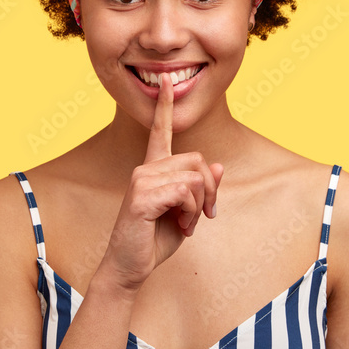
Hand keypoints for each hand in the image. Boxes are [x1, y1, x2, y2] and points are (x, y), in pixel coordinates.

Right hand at [98, 74, 222, 290]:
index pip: (161, 131)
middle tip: (204, 215)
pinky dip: (191, 212)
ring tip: (187, 223)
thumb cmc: (155, 241)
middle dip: (210, 190)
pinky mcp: (142, 195)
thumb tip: (217, 165)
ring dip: (199, 206)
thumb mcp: (187, 213)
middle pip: (197, 160)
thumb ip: (201, 189)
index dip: (165, 106)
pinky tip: (180, 225)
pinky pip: (185, 191)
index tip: (167, 80)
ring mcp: (141, 179)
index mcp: (154, 169)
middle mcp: (145, 168)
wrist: (131, 268)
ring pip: (194, 177)